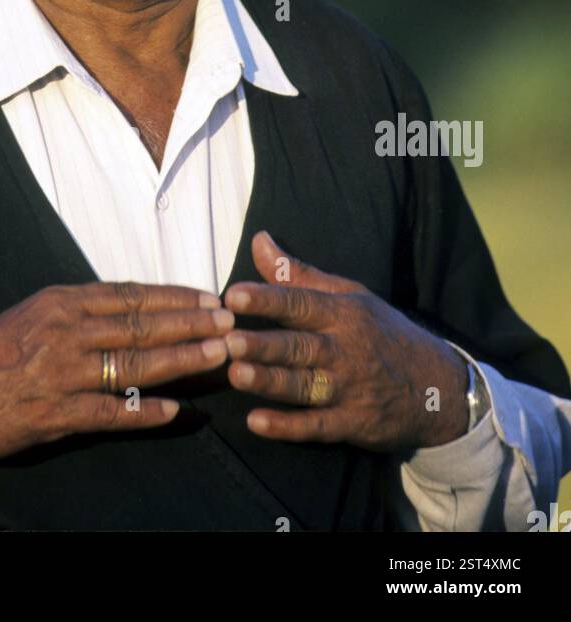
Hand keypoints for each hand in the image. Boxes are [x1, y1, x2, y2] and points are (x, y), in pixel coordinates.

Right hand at [0, 280, 232, 467]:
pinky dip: (146, 413)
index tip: (209, 296)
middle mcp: (63, 331)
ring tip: (220, 355)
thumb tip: (131, 308)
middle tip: (231, 319)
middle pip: (140, 325)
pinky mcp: (53, 414)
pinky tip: (177, 412)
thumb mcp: (32, 316)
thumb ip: (78, 311)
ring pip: (134, 365)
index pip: (130, 294)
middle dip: (192, 322)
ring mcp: (60, 374)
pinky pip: (110, 413)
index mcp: (60, 302)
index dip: (174, 296)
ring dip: (183, 360)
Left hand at [223, 232, 468, 450]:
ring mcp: (349, 389)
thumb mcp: (349, 295)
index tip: (234, 295)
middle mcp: (345, 350)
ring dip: (269, 381)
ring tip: (235, 375)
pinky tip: (256, 422)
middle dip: (264, 344)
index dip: (267, 299)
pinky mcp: (353, 423)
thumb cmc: (382, 332)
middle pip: (299, 346)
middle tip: (228, 340)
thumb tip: (259, 240)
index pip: (301, 303)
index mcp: (343, 313)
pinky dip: (287, 427)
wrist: (438, 387)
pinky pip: (317, 426)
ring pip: (303, 385)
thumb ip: (298, 273)